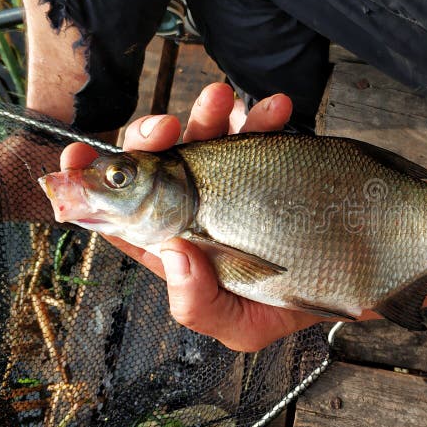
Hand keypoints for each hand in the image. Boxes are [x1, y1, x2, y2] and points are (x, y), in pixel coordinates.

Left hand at [60, 83, 321, 350]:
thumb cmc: (284, 307)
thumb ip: (198, 304)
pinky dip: (262, 114)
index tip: (79, 157)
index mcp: (174, 246)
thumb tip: (172, 255)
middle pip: (154, 164)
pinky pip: (254, 129)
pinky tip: (278, 110)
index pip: (120, 213)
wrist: (348, 280)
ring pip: (200, 136)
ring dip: (208, 113)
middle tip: (172, 128)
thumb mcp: (241, 325)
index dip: (92, 184)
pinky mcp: (263, 163)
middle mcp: (193, 208)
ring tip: (226, 102)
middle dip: (152, 135)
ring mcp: (227, 181)